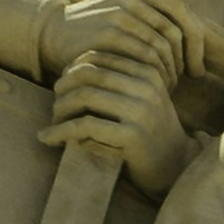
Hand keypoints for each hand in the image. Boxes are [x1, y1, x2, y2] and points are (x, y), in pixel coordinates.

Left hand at [39, 50, 195, 195]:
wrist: (175, 166)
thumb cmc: (148, 132)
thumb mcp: (139, 98)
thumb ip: (115, 80)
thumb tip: (68, 69)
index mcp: (148, 71)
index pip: (96, 58)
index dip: (70, 71)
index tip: (61, 90)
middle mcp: (147, 86)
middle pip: (87, 74)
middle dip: (62, 89)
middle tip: (55, 108)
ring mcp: (141, 110)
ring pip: (83, 96)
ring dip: (59, 110)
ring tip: (53, 124)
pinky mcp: (132, 135)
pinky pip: (84, 126)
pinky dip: (59, 132)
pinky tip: (48, 138)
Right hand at [40, 0, 205, 83]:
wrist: (53, 34)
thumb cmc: (96, 31)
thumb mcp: (124, 15)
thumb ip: (153, 19)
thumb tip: (196, 39)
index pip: (181, 9)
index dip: (196, 38)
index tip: (198, 65)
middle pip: (176, 30)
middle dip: (188, 59)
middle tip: (190, 79)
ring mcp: (119, 13)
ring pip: (162, 46)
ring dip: (172, 70)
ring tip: (170, 86)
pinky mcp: (109, 33)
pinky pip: (145, 57)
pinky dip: (155, 75)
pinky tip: (154, 87)